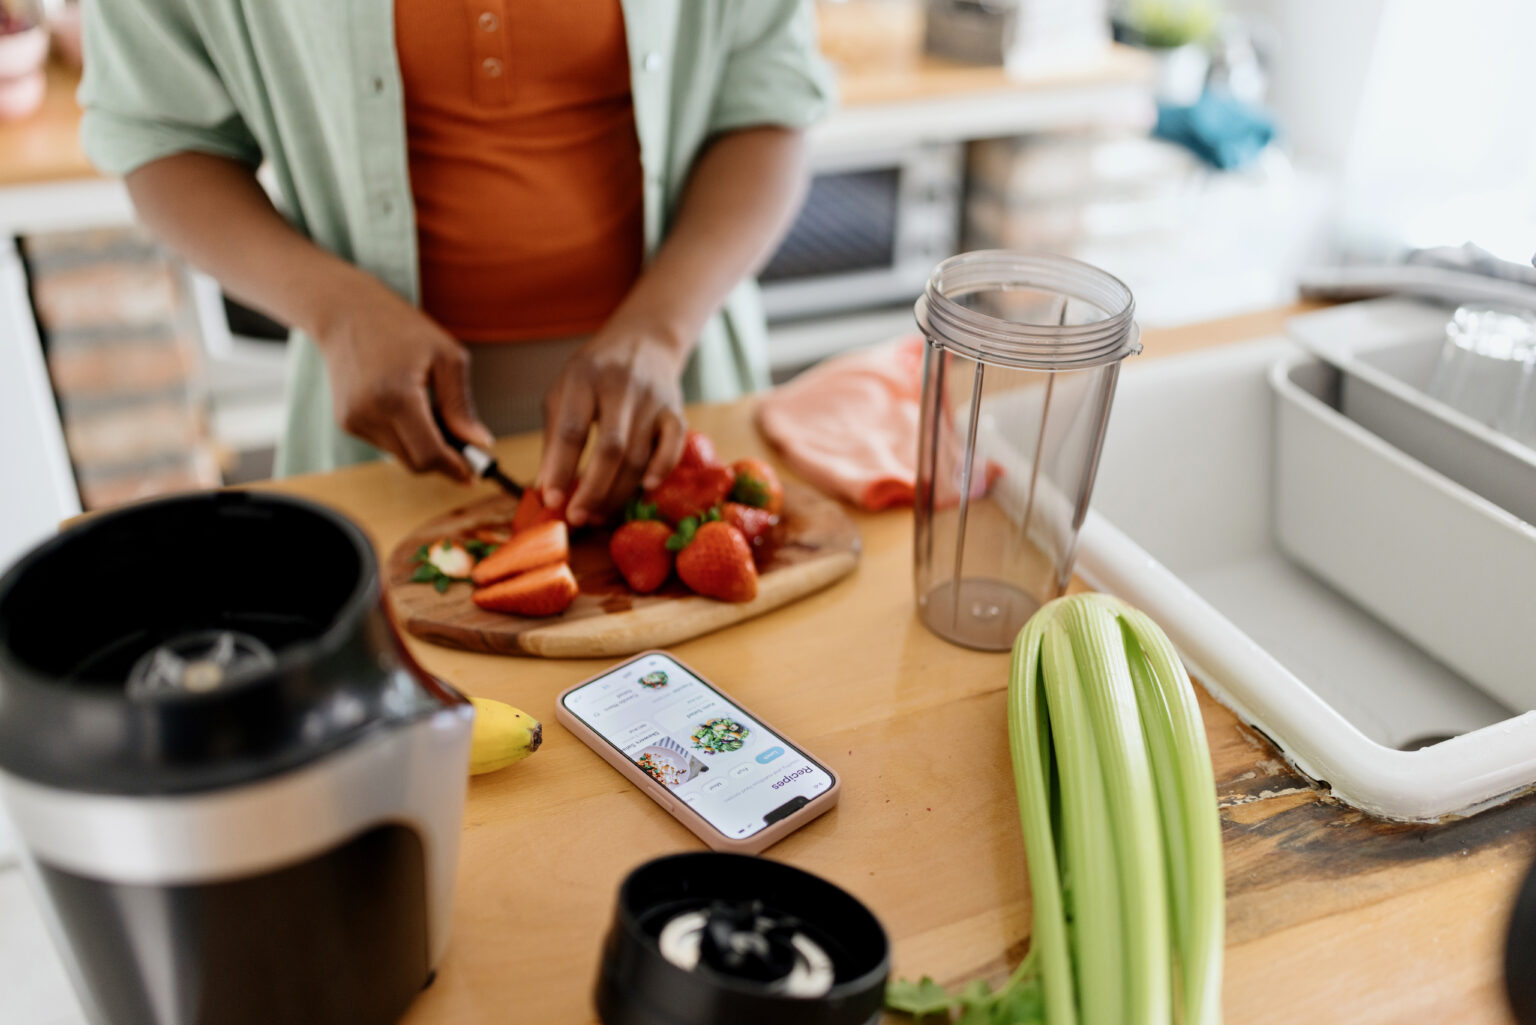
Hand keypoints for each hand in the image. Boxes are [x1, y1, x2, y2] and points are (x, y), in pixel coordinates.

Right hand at [313, 278, 493, 481]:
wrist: (345, 311)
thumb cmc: (399, 327)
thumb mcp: (446, 357)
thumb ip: (462, 406)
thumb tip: (480, 443)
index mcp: (396, 397)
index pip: (429, 454)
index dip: (455, 468)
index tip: (473, 473)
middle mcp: (369, 414)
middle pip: (415, 462)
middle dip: (442, 460)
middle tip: (463, 444)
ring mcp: (352, 420)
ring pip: (401, 456)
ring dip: (422, 445)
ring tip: (429, 408)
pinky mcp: (346, 422)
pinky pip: (385, 443)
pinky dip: (403, 435)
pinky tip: (406, 405)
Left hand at [537, 327, 688, 525]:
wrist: (643, 340)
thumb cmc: (595, 374)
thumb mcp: (563, 392)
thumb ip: (555, 439)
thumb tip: (546, 488)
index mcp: (584, 378)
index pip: (572, 431)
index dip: (562, 470)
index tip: (552, 501)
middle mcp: (621, 386)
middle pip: (610, 448)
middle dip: (593, 490)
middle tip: (578, 518)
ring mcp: (652, 399)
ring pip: (639, 455)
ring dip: (619, 492)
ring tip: (598, 515)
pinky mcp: (675, 409)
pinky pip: (673, 445)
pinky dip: (662, 469)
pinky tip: (645, 489)